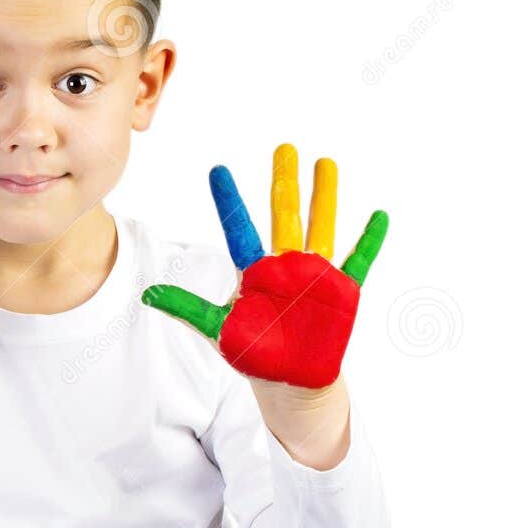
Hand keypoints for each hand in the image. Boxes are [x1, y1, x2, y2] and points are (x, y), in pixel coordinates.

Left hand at [141, 143, 387, 388]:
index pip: (238, 227)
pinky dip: (370, 240)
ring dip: (324, 197)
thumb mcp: (218, 331)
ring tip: (325, 163)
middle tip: (284, 147)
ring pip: (321, 226)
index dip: (228, 201)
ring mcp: (314, 274)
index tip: (217, 171)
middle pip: (284, 215)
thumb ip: (188, 308)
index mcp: (253, 270)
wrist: (290, 380)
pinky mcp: (341, 291)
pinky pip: (358, 261)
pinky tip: (379, 216)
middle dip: (284, 181)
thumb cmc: (255, 353)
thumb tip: (147, 294)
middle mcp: (284, 264)